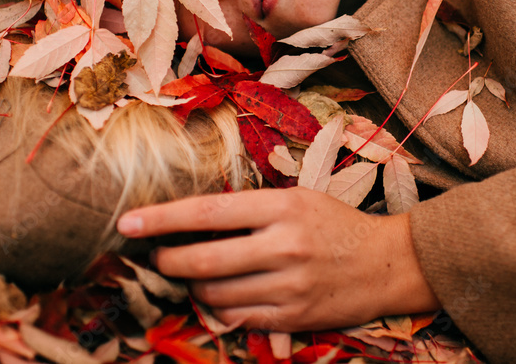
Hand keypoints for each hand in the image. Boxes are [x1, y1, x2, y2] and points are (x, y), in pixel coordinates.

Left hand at [116, 187, 439, 330]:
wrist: (388, 263)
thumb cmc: (335, 223)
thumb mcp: (297, 198)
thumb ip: (249, 208)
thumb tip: (190, 220)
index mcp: (282, 206)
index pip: (207, 211)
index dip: (162, 218)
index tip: (127, 222)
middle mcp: (283, 245)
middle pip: (202, 259)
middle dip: (167, 260)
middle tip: (157, 256)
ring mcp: (289, 285)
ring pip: (215, 294)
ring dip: (194, 287)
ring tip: (196, 275)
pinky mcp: (293, 317)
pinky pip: (237, 317)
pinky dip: (221, 308)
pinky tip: (223, 295)